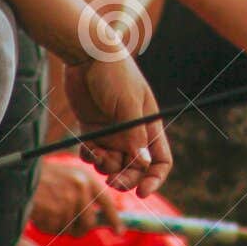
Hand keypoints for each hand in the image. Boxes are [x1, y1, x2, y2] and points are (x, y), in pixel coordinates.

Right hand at [28, 161, 124, 235]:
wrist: (17, 176)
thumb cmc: (42, 177)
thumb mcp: (68, 177)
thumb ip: (84, 195)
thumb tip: (97, 221)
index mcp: (86, 177)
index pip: (107, 202)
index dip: (114, 219)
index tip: (120, 232)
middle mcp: (81, 189)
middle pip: (89, 224)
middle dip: (79, 229)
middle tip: (67, 225)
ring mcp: (69, 201)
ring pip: (70, 229)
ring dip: (58, 226)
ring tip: (47, 210)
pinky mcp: (56, 213)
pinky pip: (55, 231)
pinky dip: (46, 227)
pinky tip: (39, 213)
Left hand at [64, 53, 171, 195]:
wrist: (87, 54)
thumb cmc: (114, 74)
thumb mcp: (128, 104)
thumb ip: (135, 136)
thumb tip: (143, 165)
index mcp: (149, 126)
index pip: (160, 161)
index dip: (155, 179)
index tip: (142, 191)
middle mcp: (132, 133)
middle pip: (135, 169)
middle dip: (125, 179)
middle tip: (112, 182)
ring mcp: (111, 132)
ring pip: (112, 164)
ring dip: (105, 166)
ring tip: (97, 153)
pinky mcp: (92, 129)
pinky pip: (93, 154)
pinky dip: (89, 156)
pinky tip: (86, 146)